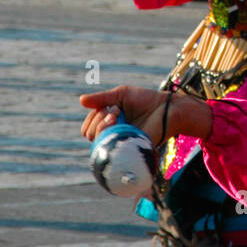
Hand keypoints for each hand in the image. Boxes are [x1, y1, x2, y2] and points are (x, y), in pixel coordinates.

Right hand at [79, 85, 212, 147]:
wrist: (166, 110)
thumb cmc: (146, 100)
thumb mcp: (121, 95)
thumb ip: (101, 98)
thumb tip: (80, 100)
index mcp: (107, 123)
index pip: (88, 126)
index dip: (94, 117)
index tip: (111, 107)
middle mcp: (111, 135)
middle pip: (89, 134)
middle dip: (98, 120)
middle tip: (116, 112)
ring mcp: (118, 143)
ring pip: (96, 142)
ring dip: (102, 126)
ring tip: (117, 117)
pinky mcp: (127, 150)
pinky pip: (109, 150)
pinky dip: (109, 136)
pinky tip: (117, 126)